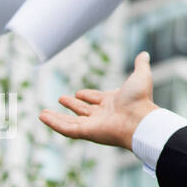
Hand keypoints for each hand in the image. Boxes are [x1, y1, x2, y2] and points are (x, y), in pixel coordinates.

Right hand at [39, 51, 158, 150]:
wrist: (140, 119)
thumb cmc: (141, 99)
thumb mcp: (141, 76)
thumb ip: (140, 65)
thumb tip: (144, 53)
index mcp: (114, 102)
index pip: (97, 100)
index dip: (88, 96)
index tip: (79, 93)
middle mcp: (103, 115)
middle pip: (84, 110)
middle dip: (73, 105)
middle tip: (61, 98)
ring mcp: (94, 124)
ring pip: (71, 121)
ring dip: (57, 117)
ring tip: (43, 113)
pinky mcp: (86, 132)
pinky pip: (66, 129)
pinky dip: (53, 123)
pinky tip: (42, 116)